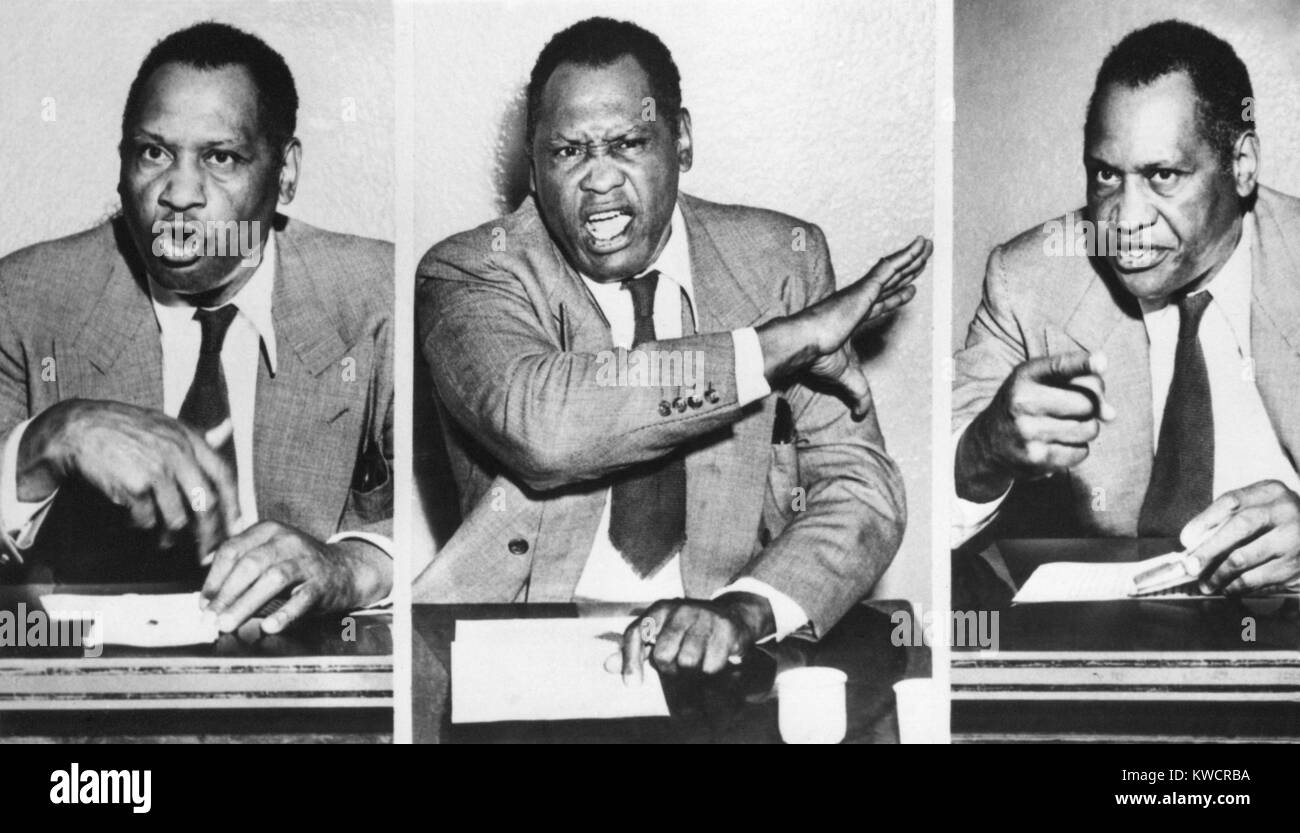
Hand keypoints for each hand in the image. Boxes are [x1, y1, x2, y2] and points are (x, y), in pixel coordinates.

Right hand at [17, 399, 238, 558]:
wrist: (79, 429)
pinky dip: (142, 526)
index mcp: (189, 439)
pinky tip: (135, 521)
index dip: (233, 504)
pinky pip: (147, 519)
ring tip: (165, 542)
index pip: (223, 476)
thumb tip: (228, 430)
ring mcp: (157, 470)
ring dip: (172, 537)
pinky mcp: (134, 486)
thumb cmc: (124, 427)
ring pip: (178, 519)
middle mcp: (178, 454)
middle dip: (209, 535)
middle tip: (206, 553)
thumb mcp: (166, 424)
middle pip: (206, 504)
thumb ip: (196, 435)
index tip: (235, 526)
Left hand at [200, 521, 390, 632]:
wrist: (345, 570)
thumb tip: (208, 602)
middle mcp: (287, 540)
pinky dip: (284, 614)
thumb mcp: (270, 557)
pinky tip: (269, 626)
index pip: (232, 550)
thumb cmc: (298, 567)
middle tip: (211, 618)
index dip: (214, 578)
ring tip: (228, 624)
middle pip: (250, 564)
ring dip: (246, 604)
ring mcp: (306, 560)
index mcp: (268, 531)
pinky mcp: (322, 582)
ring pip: (272, 579)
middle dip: (226, 593)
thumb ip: (241, 572)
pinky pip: (301, 599)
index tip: (203, 603)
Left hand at [619, 591, 774, 684]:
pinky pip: (712, 665)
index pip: (635, 634)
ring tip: (698, 662)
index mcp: (660, 609)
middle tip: (679, 666)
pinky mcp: (726, 629)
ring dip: (692, 671)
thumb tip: (607, 665)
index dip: (629, 660)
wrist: (732, 613)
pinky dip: (712, 669)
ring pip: (689, 663)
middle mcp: (681, 609)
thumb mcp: (660, 632)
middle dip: (670, 669)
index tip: (632, 684)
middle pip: (663, 656)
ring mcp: (705, 617)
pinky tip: (715, 659)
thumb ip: (635, 649)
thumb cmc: (688, 628)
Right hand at [757, 236, 930, 417]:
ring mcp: (862, 292)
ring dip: (912, 257)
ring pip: (893, 270)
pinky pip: (890, 267)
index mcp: (853, 317)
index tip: (910, 289)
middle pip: (890, 282)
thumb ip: (858, 394)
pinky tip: (920, 245)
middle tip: (923, 258)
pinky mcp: (864, 288)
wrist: (803, 345)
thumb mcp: (847, 380)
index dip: (896, 297)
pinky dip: (907, 255)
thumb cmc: (817, 359)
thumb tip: (861, 415)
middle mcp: (858, 301)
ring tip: (928, 244)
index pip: (880, 304)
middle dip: (907, 270)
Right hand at [955, 350, 1115, 502]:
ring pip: (1088, 429)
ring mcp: (1027, 432)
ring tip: (1065, 427)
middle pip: (1087, 403)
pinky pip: (1081, 452)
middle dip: (1090, 408)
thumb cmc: (1026, 405)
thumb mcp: (1040, 381)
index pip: (1060, 366)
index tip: (1102, 362)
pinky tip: (1059, 444)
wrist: (988, 442)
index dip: (1084, 363)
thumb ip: (1080, 384)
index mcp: (1025, 376)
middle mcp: (1022, 402)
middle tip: (1075, 410)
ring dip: (1086, 429)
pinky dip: (1077, 449)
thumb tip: (1111, 415)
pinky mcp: (1035, 458)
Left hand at [1181, 480, 1299, 594]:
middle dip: (1209, 549)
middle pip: (1239, 527)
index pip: (1231, 501)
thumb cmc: (1277, 523)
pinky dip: (1236, 586)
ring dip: (1218, 574)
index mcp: (1270, 491)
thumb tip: (1192, 543)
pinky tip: (1226, 589)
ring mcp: (1293, 538)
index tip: (1186, 539)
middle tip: (1190, 566)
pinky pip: (1257, 578)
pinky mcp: (1295, 565)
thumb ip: (1228, 519)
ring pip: (1244, 557)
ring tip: (1205, 583)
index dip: (1204, 520)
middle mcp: (1285, 511)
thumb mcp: (1258, 509)